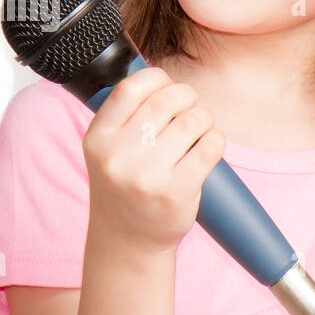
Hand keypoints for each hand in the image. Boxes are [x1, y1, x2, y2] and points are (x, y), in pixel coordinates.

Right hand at [81, 66, 226, 253]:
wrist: (128, 239)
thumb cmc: (124, 186)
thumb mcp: (107, 149)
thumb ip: (124, 115)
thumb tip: (159, 75)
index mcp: (98, 138)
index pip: (131, 87)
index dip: (158, 79)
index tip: (167, 87)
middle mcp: (119, 155)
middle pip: (168, 100)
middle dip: (187, 98)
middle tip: (190, 110)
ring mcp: (148, 175)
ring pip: (193, 120)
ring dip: (204, 119)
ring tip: (200, 130)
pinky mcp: (177, 191)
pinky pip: (211, 146)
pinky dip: (217, 139)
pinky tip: (210, 146)